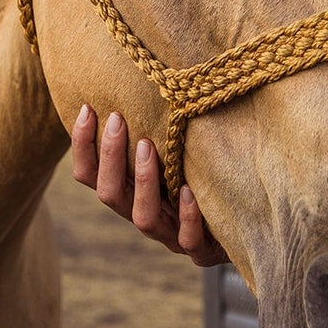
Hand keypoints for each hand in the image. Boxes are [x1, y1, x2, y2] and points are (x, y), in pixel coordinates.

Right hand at [70, 105, 228, 266]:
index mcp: (130, 192)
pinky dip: (187, 216)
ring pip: (144, 218)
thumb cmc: (203, 177)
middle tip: (118, 119)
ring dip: (143, 181)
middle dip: (110, 155)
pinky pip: (188, 240)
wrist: (244, 225)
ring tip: (148, 146)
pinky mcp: (201, 250)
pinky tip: (190, 192)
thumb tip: (150, 77)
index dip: (83, 145)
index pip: (90, 174)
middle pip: (110, 194)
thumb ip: (159, 126)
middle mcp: (144, 213)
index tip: (87, 108)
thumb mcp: (177, 151)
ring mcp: (171, 235)